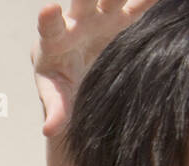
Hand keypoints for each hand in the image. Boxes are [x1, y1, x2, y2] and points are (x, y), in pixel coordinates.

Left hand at [33, 0, 159, 136]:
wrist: (73, 63)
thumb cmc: (58, 79)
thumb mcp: (56, 94)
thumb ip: (55, 110)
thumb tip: (50, 131)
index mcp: (55, 41)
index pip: (50, 28)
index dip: (50, 19)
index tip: (49, 10)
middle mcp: (78, 22)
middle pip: (84, 3)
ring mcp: (102, 17)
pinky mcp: (124, 17)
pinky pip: (140, 4)